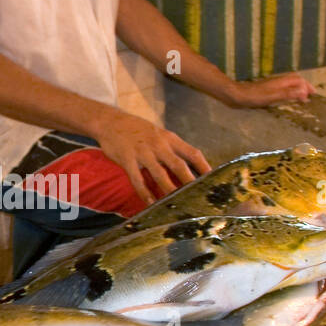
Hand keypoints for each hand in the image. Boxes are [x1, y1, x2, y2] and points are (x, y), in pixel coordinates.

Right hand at [94, 109, 209, 204]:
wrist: (111, 121)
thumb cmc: (138, 130)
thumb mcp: (159, 134)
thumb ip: (172, 149)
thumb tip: (188, 168)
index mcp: (170, 138)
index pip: (193, 153)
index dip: (204, 167)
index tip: (213, 181)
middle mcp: (159, 145)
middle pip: (179, 165)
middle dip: (190, 182)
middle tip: (199, 198)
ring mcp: (143, 152)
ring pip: (159, 174)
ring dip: (169, 190)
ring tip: (176, 205)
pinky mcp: (127, 159)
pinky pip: (137, 179)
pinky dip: (144, 192)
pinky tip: (150, 203)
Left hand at [230, 74, 316, 107]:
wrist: (236, 95)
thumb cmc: (253, 96)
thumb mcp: (272, 96)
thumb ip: (287, 94)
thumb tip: (304, 93)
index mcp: (280, 82)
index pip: (298, 80)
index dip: (307, 86)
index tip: (314, 95)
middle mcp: (277, 82)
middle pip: (294, 80)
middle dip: (304, 86)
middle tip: (310, 95)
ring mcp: (271, 86)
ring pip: (288, 84)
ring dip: (297, 89)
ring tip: (302, 97)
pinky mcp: (265, 90)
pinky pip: (281, 89)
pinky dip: (288, 92)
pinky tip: (286, 99)